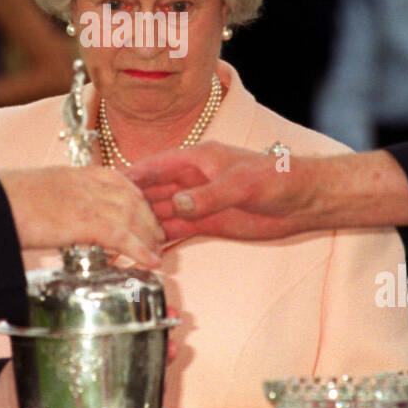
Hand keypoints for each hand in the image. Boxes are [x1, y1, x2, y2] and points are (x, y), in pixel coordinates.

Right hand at [0, 165, 165, 266]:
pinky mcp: (83, 222)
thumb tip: (58, 220)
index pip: (120, 181)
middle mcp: (87, 183)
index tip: (145, 215)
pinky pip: (122, 236)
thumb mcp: (37, 192)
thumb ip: (56, 201)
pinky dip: (140, 250)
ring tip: (157, 254)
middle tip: (157, 238)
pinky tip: (150, 262)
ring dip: (149, 237)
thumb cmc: (3, 202)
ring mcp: (87, 201)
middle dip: (149, 219)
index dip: (137, 200)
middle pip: (132, 199)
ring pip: (132, 217)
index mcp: (75, 173)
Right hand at [123, 141, 316, 241]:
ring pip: (162, 212)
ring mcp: (199, 202)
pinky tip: (143, 248)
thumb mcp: (243, 186)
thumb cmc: (278, 180)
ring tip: (117, 236)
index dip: (132, 175)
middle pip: (154, 190)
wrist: (304, 201)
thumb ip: (209, 196)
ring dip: (143, 223)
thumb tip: (178, 205)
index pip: (157, 166)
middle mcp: (193, 180)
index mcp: (198, 159)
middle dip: (130, 202)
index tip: (107, 184)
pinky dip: (161, 238)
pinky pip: (178, 229)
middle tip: (103, 217)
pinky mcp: (209, 222)